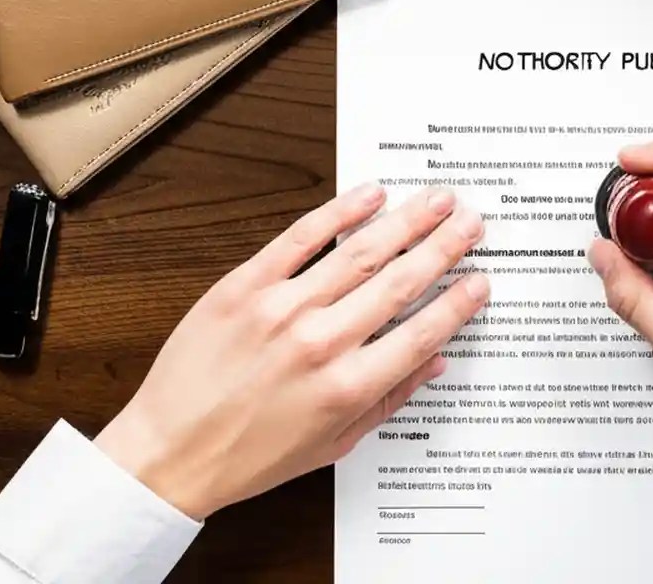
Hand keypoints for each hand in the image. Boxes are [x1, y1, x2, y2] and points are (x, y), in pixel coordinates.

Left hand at [95, 184, 488, 519]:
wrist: (171, 451)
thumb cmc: (250, 456)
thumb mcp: (333, 444)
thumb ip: (389, 399)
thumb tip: (434, 361)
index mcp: (348, 388)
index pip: (422, 332)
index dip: (459, 302)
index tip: (481, 279)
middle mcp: (321, 343)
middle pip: (401, 281)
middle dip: (444, 246)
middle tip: (471, 222)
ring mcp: (281, 309)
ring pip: (361, 252)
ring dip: (406, 220)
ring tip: (436, 199)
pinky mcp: (244, 286)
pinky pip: (299, 238)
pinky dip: (339, 213)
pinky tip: (368, 196)